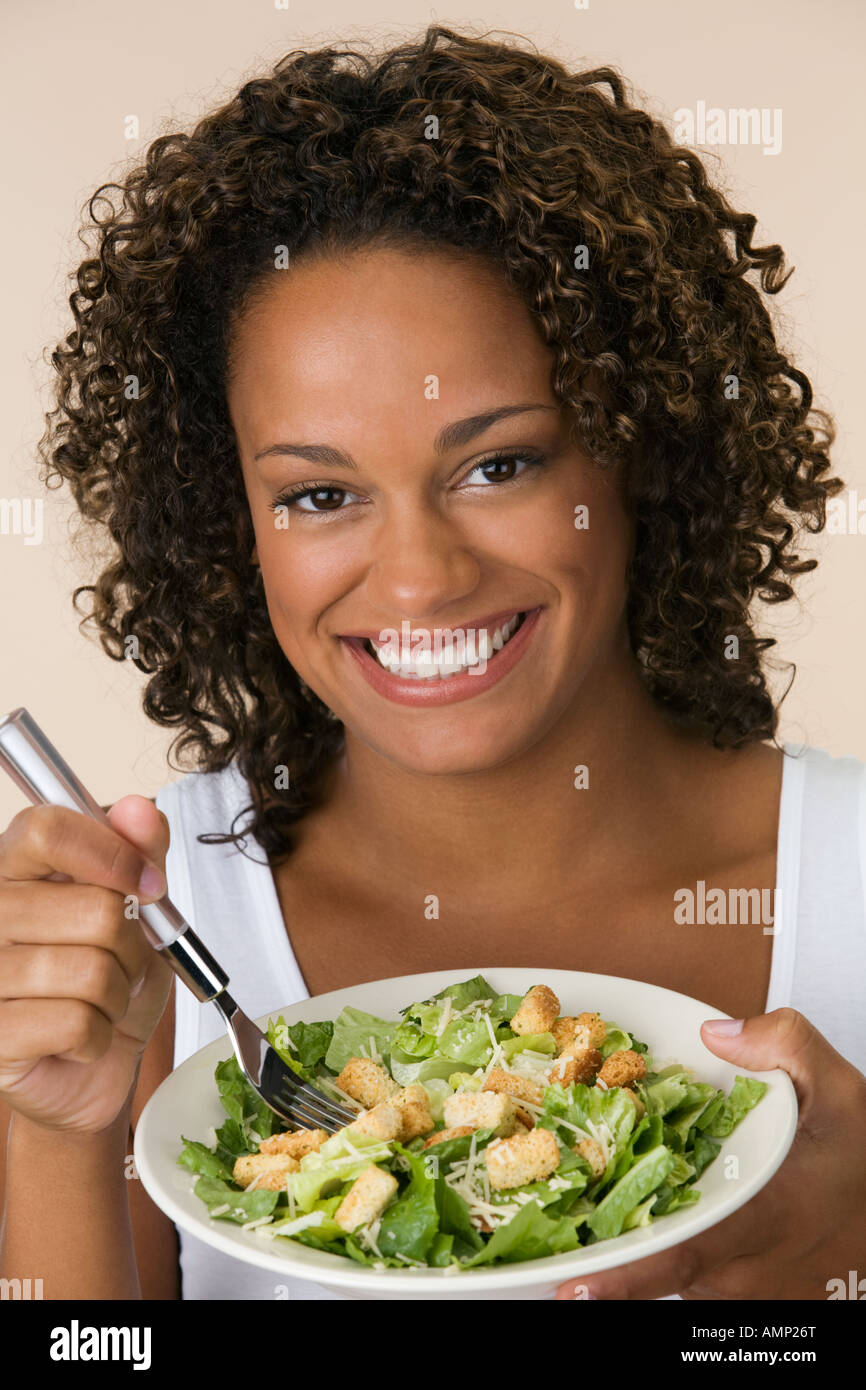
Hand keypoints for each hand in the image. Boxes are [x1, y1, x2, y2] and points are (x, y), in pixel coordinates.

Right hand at [0, 797, 173, 1133]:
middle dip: (132, 947)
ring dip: (118, 994)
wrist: (88, 1069)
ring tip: (101, 1002)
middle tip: (119, 964)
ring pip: (93, 970)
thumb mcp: (138, 911)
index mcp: (14, 869)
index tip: (148, 884)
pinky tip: (81, 1037)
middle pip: (96, 908)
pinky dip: (99, 1035)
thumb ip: (141, 854)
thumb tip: (138, 810)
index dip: (112, 853)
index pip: (48, 829)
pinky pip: (77, 1022)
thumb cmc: (107, 982)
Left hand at [555, 1007, 865, 1299]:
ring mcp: (745, 1292)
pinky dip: (657, 1260)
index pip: (682, 1255)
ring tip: (572, 1239)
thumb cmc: (865, 1156)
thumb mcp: (839, 1088)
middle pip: (658, 1272)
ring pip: (670, 1279)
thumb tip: (715, 1034)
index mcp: (764, 1217)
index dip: (625, 1276)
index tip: (572, 1286)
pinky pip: (689, 1282)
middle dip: (602, 1261)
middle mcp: (747, 1269)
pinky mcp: (744, 1298)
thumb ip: (783, 1044)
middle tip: (545, 1255)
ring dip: (628, 1259)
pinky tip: (625, 1234)